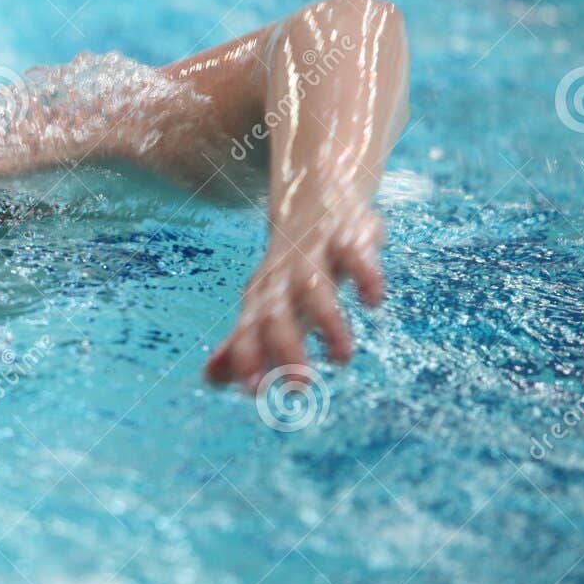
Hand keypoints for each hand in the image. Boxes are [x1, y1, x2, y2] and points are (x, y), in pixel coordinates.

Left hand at [204, 200, 385, 389]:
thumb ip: (243, 342)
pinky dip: (365, 274)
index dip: (248, 359)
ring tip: (342, 358)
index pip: (248, 331)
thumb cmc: (292, 264)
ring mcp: (315, 254)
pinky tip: (373, 300)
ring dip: (328, 322)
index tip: (255, 392)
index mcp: (263, 296)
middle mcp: (284, 277)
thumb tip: (210, 378)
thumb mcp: (268, 301)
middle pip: (277, 315)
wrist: (315, 191)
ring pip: (316, 288)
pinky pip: (356, 253)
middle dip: (286, 350)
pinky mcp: (349, 235)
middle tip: (299, 389)